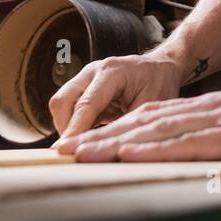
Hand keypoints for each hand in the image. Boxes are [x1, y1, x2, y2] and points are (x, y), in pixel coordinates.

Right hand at [48, 51, 183, 141]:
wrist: (159, 67)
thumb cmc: (159, 82)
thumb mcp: (152, 104)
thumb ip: (129, 124)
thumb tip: (109, 149)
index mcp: (112, 71)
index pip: (86, 104)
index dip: (75, 129)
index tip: (67, 150)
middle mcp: (93, 71)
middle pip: (62, 101)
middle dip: (65, 129)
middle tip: (76, 153)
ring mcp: (85, 78)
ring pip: (61, 105)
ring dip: (68, 128)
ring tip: (84, 147)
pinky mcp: (83, 89)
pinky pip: (68, 109)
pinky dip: (73, 126)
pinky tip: (86, 140)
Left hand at [51, 78, 220, 161]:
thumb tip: (201, 153)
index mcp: (208, 109)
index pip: (151, 118)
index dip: (113, 130)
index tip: (83, 142)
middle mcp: (206, 110)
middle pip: (142, 123)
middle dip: (99, 137)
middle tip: (62, 151)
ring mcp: (219, 121)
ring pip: (156, 131)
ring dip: (113, 142)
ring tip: (80, 153)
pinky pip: (187, 143)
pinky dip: (154, 147)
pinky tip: (129, 151)